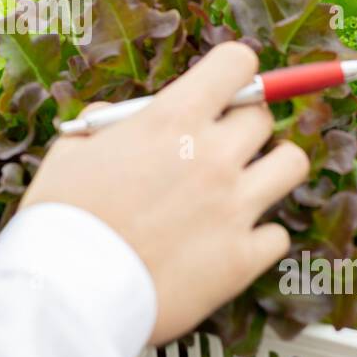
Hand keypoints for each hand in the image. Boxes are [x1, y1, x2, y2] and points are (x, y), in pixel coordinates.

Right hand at [20, 42, 308, 344]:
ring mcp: (234, 207)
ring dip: (270, 169)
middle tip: (215, 146)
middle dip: (242, 125)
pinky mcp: (242, 259)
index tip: (224, 88)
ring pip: (292, 164)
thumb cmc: (63, 220)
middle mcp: (213, 156)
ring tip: (241, 186)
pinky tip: (225, 242)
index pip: (237, 64)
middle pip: (263, 117)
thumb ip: (104, 124)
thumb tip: (120, 118)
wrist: (69, 292)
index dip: (231, 73)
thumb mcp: (71, 151)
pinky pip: (277, 235)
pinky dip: (257, 237)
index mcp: (173, 120)